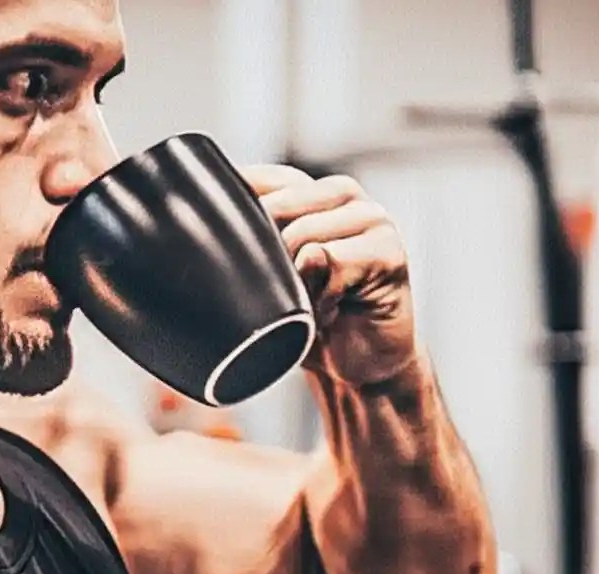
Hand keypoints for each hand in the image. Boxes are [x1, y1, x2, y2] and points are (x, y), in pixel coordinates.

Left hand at [240, 165, 416, 386]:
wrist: (356, 368)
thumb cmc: (308, 320)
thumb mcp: (265, 278)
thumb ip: (244, 244)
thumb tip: (210, 225)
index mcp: (307, 190)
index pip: (257, 181)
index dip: (233, 218)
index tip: (227, 256)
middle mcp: (341, 194)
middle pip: (274, 207)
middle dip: (264, 259)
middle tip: (280, 296)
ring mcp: (371, 218)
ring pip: (302, 235)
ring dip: (295, 285)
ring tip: (309, 307)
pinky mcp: (388, 250)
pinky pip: (332, 264)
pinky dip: (322, 298)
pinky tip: (331, 312)